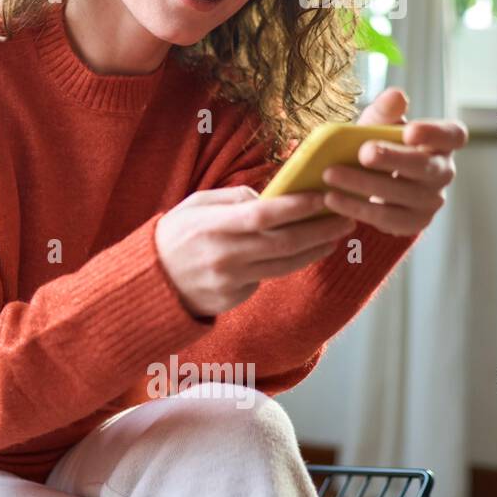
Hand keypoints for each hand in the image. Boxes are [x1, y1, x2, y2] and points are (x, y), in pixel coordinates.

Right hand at [156, 186, 356, 317]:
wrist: (151, 281)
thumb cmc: (175, 234)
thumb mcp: (195, 205)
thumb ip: (233, 198)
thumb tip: (272, 198)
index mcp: (211, 227)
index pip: (262, 216)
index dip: (296, 207)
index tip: (322, 197)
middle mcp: (223, 256)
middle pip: (284, 243)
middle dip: (320, 230)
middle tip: (346, 218)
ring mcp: (229, 282)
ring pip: (284, 265)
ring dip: (314, 250)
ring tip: (334, 236)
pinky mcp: (233, 299)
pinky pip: (266, 279)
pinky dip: (285, 264)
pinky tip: (300, 252)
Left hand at [320, 87, 467, 236]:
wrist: (369, 183)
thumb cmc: (379, 145)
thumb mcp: (378, 126)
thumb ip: (385, 112)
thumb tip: (395, 95)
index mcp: (441, 143)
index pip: (453, 135)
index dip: (435, 134)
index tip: (410, 130)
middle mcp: (442, 172)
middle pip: (425, 167)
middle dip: (393, 159)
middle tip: (363, 153)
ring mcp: (431, 201)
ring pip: (402, 195)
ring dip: (364, 185)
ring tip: (330, 175)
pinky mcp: (413, 223)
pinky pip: (387, 218)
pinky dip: (357, 208)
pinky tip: (331, 199)